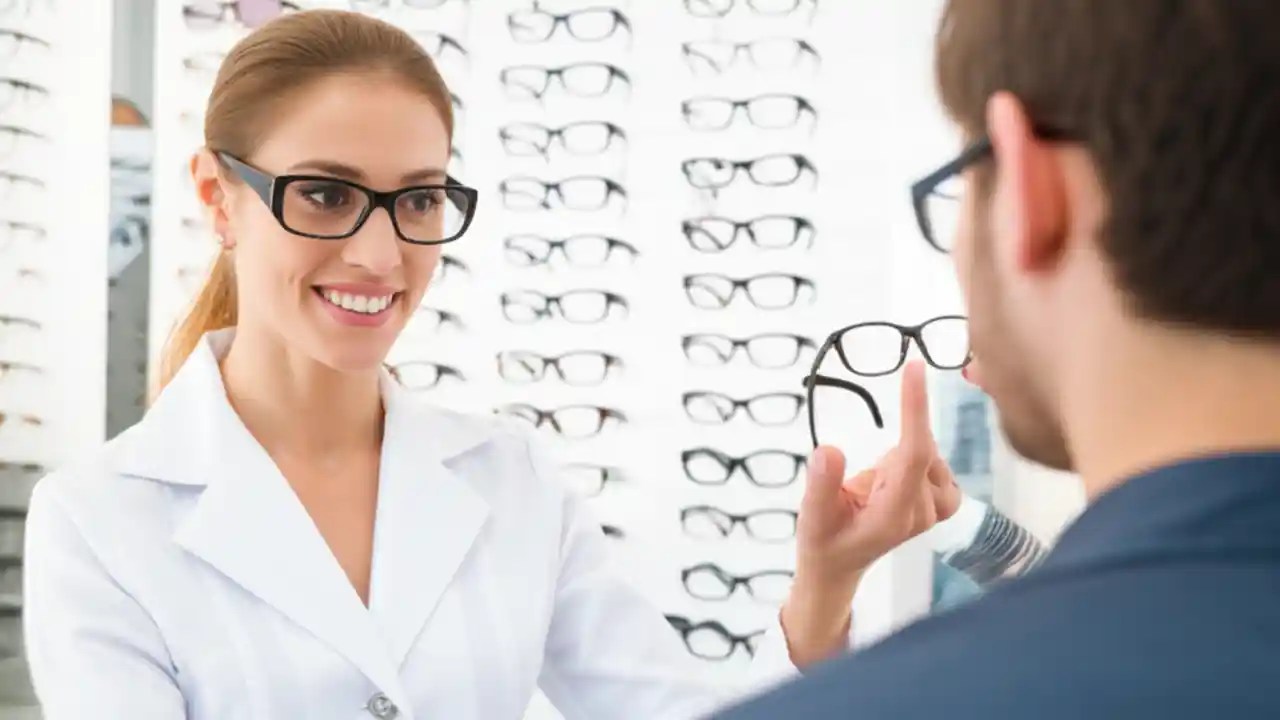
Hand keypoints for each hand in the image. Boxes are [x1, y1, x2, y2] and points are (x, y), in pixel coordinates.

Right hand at [781, 360, 961, 666]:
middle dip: (896, 441)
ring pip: (928, 451)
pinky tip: (891, 479)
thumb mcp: (811, 516)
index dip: (915, 410)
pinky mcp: (939, 501)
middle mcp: (922, 511)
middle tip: (864, 481)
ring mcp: (935, 508)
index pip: (914, 454)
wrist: (839, 565)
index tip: (914, 368)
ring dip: (900, 453)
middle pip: (922, 448)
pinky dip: (913, 456)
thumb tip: (829, 449)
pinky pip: (932, 458)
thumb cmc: (823, 541)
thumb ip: (821, 484)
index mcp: (894, 514)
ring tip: (872, 487)